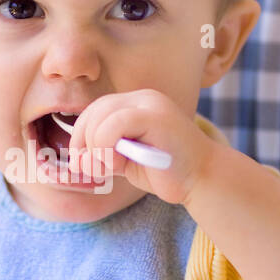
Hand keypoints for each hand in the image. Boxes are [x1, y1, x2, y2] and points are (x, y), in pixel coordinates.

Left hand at [65, 89, 216, 204]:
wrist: (202, 180)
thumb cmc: (165, 172)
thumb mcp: (125, 159)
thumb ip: (103, 152)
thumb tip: (76, 159)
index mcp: (136, 104)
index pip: (95, 110)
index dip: (80, 136)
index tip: (84, 162)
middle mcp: (143, 98)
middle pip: (94, 110)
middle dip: (84, 142)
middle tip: (93, 169)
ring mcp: (151, 105)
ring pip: (101, 116)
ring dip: (96, 148)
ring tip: (109, 169)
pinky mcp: (156, 116)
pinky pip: (116, 123)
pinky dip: (106, 147)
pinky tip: (118, 165)